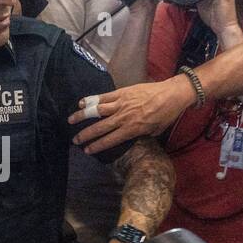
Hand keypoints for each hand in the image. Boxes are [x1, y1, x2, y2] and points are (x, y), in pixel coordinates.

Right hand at [68, 78, 192, 154]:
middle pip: (100, 127)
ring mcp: (121, 104)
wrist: (172, 94)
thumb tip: (130, 137)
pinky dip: (91, 100)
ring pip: (97, 111)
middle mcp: (123, 117)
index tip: (87, 150)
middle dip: (85, 135)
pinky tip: (82, 103)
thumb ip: (140, 134)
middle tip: (75, 140)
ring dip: (82, 116)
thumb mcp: (154, 131)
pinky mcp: (121, 92)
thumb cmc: (166, 115)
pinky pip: (103, 97)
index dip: (97, 146)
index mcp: (132, 129)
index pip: (110, 140)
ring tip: (71, 120)